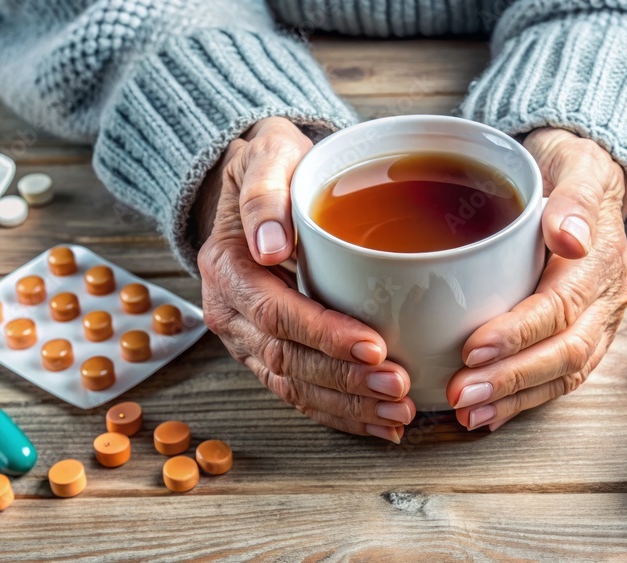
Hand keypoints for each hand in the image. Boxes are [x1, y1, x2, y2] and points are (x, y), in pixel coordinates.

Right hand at [195, 117, 414, 442]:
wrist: (255, 184)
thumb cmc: (272, 166)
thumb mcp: (267, 155)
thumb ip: (264, 192)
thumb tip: (270, 246)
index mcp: (228, 268)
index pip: (275, 313)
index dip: (324, 335)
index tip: (374, 346)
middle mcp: (231, 312)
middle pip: (287, 360)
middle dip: (345, 381)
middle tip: (398, 388)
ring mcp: (247, 339)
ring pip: (294, 386)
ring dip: (348, 407)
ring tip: (397, 415)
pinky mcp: (268, 352)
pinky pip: (299, 391)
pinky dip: (340, 412)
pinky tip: (380, 423)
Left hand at [446, 128, 626, 430]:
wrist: (583, 174)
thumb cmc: (567, 166)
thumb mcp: (575, 162)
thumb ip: (574, 197)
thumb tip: (572, 238)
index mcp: (601, 259)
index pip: (560, 307)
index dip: (518, 333)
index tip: (472, 349)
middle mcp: (606, 297)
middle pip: (565, 352)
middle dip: (511, 378)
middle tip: (461, 393)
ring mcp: (599, 321)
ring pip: (564, 374)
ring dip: (515, 399)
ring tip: (469, 414)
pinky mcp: (584, 336)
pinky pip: (560, 377)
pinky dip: (524, 400)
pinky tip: (489, 413)